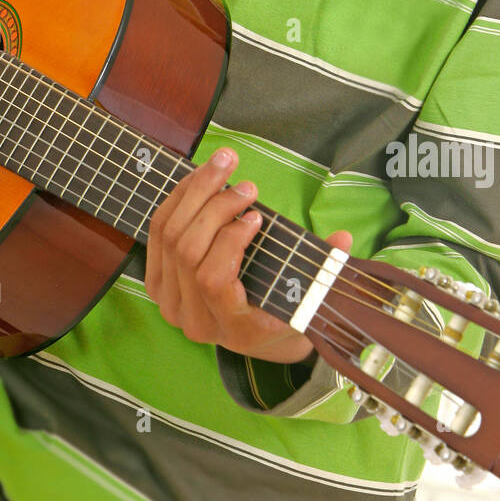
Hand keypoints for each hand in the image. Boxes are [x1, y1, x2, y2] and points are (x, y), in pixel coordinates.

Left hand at [145, 145, 352, 363]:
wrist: (255, 335)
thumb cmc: (284, 310)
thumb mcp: (309, 297)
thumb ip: (325, 268)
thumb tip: (343, 238)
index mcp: (231, 328)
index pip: (213, 280)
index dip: (229, 241)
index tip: (257, 215)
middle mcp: (194, 319)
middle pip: (188, 251)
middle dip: (217, 206)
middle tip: (247, 183)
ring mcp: (169, 302)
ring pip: (170, 236)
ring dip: (197, 192)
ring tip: (225, 164)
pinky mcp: (156, 281)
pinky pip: (158, 232)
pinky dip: (179, 198)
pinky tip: (201, 176)